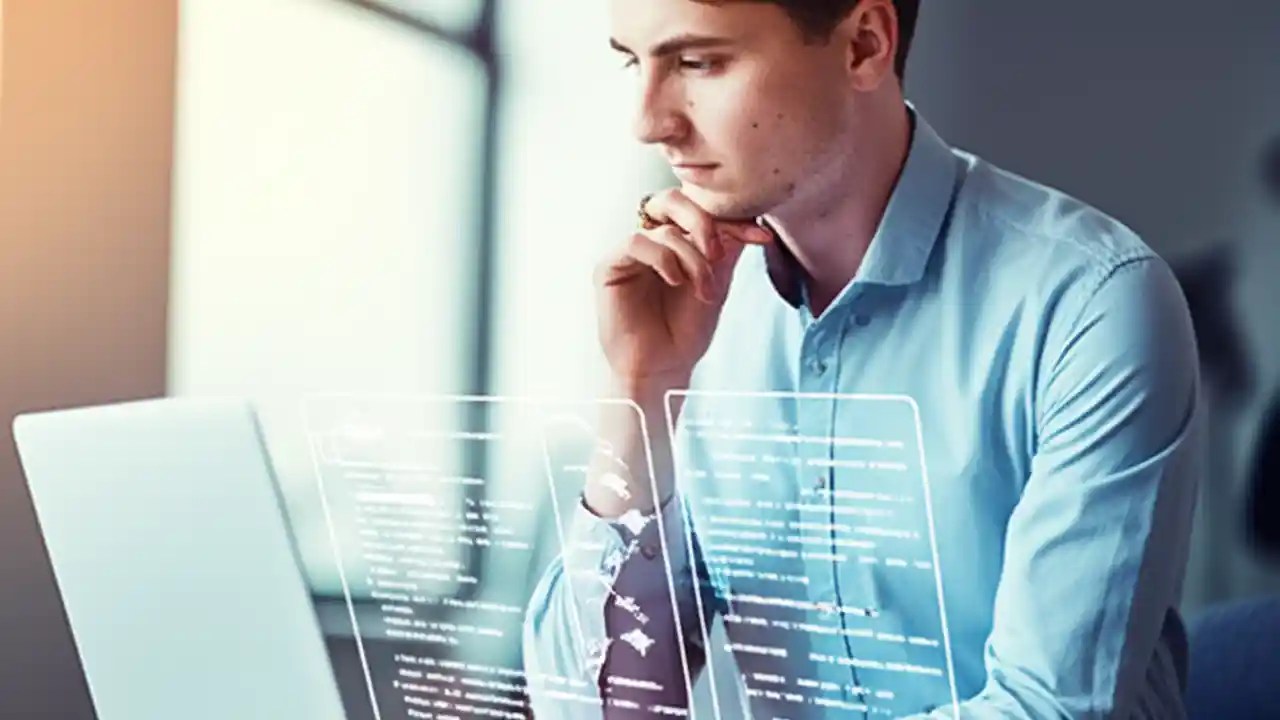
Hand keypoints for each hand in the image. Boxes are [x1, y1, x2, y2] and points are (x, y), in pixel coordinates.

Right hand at [594, 188, 772, 383]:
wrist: (665, 367)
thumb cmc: (686, 331)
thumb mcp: (717, 284)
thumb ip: (728, 251)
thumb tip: (753, 219)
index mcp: (676, 242)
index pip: (700, 213)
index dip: (731, 220)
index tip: (761, 237)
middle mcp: (652, 242)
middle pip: (673, 200)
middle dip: (703, 221)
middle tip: (718, 252)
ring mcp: (630, 253)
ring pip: (663, 228)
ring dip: (690, 256)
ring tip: (702, 289)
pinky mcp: (610, 266)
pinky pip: (636, 242)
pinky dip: (662, 258)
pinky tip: (674, 281)